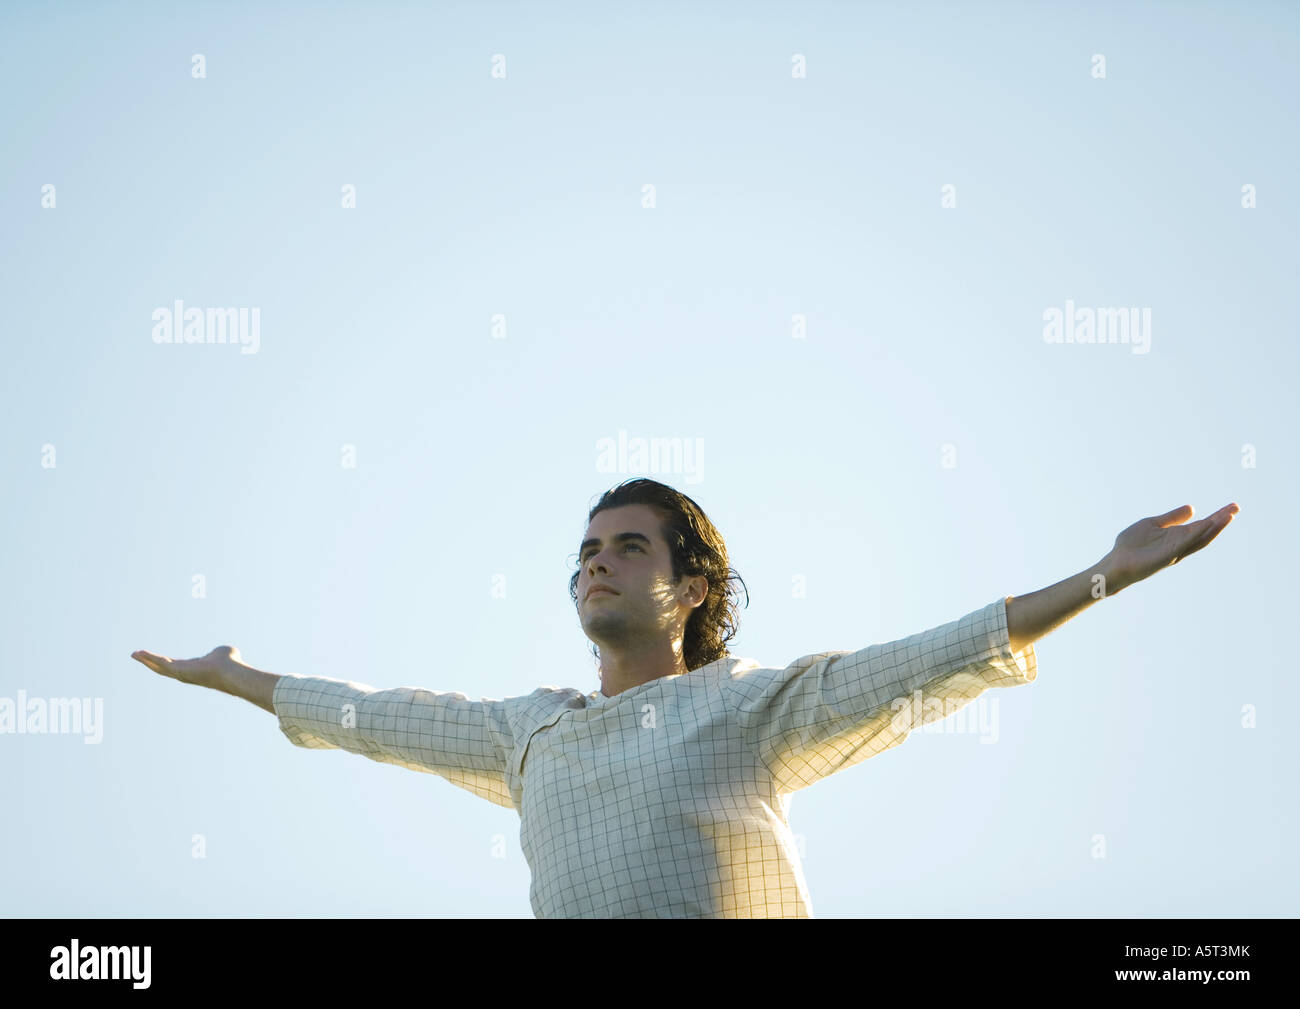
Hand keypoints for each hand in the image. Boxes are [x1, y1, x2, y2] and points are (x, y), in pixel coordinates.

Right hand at [130, 644, 243, 687]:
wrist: (231, 671)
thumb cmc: (231, 664)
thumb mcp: (223, 653)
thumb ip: (220, 653)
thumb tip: (224, 652)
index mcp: (194, 669)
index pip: (177, 666)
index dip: (167, 662)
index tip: (159, 659)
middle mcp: (185, 674)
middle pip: (163, 668)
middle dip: (150, 662)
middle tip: (138, 656)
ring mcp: (180, 673)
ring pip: (159, 667)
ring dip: (145, 659)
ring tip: (134, 654)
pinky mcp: (178, 670)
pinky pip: (160, 662)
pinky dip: (148, 657)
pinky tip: (139, 653)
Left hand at [1103, 502, 1239, 592]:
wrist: (1115, 562)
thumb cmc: (1131, 545)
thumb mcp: (1153, 525)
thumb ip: (1172, 518)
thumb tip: (1192, 508)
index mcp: (1177, 537)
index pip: (1201, 526)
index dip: (1217, 517)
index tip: (1232, 507)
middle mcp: (1179, 546)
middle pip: (1205, 533)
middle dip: (1221, 521)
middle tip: (1236, 508)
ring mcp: (1173, 552)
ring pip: (1199, 539)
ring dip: (1214, 527)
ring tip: (1228, 515)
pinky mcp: (1165, 557)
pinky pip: (1183, 544)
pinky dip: (1195, 534)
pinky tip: (1206, 523)